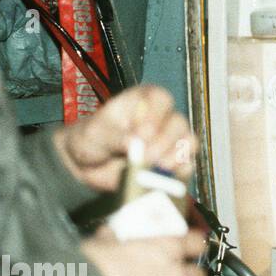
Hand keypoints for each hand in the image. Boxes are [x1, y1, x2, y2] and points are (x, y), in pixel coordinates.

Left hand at [53, 85, 197, 192]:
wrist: (87, 165)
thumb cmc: (91, 139)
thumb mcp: (96, 133)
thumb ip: (116, 136)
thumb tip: (136, 143)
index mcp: (144, 100)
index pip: (161, 99)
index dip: (155, 115)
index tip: (142, 133)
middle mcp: (162, 117)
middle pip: (178, 123)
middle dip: (163, 142)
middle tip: (146, 156)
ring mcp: (171, 139)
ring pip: (188, 142)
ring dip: (174, 157)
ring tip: (156, 168)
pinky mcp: (173, 161)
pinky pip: (187, 165)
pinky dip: (179, 172)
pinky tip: (164, 176)